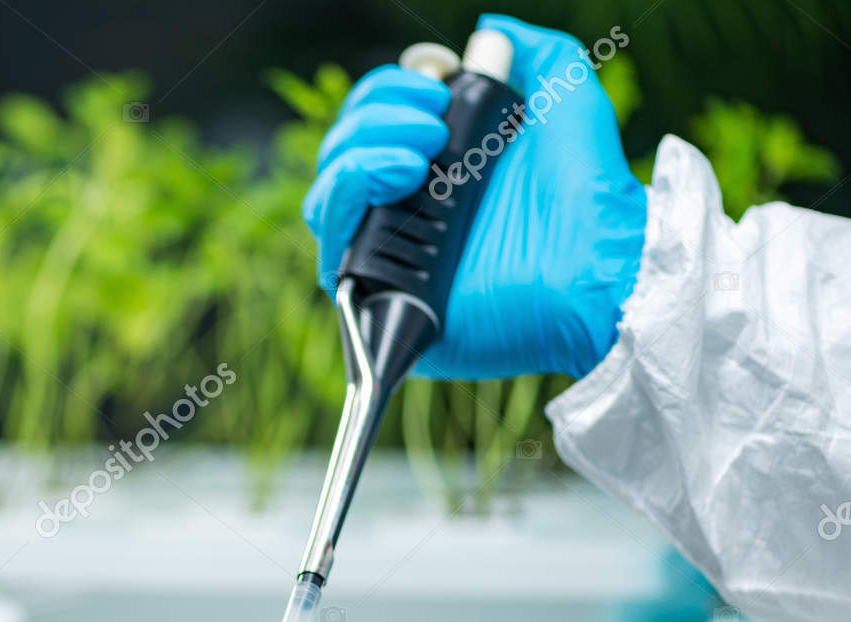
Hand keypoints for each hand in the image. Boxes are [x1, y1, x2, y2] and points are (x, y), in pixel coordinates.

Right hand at [302, 14, 647, 379]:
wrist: (592, 266)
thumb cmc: (588, 195)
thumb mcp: (569, 102)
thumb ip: (539, 54)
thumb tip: (488, 31)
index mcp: (437, 168)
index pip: (372, 121)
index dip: (389, 90)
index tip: (436, 79)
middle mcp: (404, 210)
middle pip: (341, 148)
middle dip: (379, 113)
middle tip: (434, 120)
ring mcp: (387, 252)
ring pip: (327, 188)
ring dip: (363, 147)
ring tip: (423, 155)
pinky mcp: (377, 293)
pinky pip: (328, 237)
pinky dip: (350, 187)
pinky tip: (400, 174)